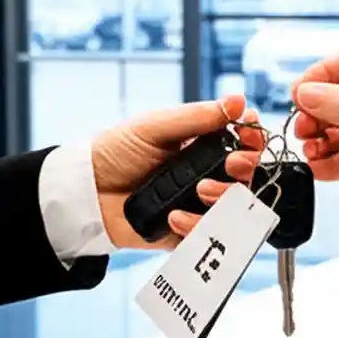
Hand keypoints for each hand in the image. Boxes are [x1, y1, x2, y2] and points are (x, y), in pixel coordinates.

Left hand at [91, 95, 264, 249]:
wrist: (85, 191)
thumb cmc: (115, 151)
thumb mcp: (155, 127)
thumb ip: (197, 117)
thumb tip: (238, 101)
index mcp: (201, 144)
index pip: (242, 141)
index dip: (253, 139)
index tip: (251, 135)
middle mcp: (205, 174)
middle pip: (246, 176)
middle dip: (246, 168)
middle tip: (232, 164)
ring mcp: (197, 204)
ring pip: (234, 208)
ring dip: (224, 198)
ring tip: (199, 192)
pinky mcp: (185, 232)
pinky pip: (207, 236)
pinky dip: (197, 227)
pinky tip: (175, 217)